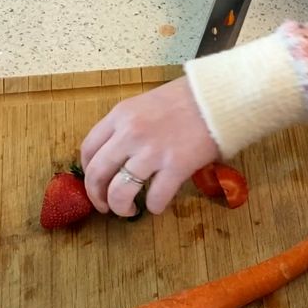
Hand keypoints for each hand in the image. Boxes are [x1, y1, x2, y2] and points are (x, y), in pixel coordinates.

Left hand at [80, 77, 219, 215]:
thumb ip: (129, 125)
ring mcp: (152, 151)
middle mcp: (130, 134)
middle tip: (104, 206)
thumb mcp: (147, 103)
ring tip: (128, 210)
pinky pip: (156, 197)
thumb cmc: (187, 98)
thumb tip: (119, 153)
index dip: (87, 172)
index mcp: (121, 115)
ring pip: (120, 191)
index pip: (88, 149)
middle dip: (97, 196)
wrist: (220, 97)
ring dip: (120, 207)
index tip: (95, 182)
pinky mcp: (176, 166)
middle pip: (97, 174)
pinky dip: (154, 207)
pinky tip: (158, 206)